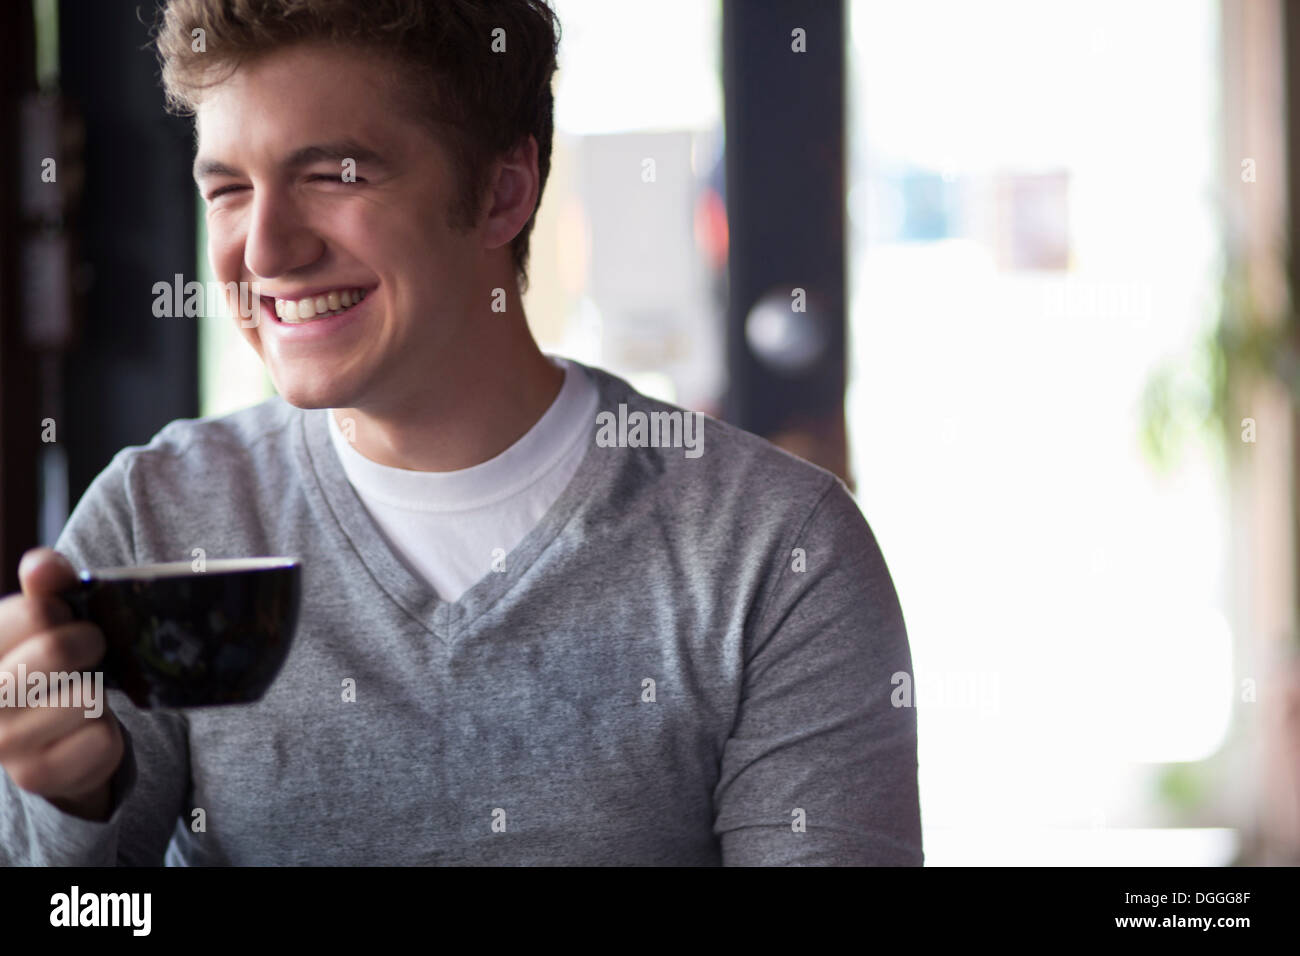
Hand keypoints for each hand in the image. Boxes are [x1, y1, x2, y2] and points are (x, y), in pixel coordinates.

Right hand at [0, 548, 122, 820]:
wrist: (57, 735)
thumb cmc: (51, 664)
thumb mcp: (50, 617)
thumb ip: (49, 585)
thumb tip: (41, 565)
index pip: (36, 612)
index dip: (65, 613)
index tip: (64, 620)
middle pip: (58, 649)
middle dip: (90, 645)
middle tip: (88, 653)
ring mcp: (3, 742)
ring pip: (86, 697)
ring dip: (98, 692)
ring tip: (80, 695)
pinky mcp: (36, 775)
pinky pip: (101, 739)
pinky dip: (107, 732)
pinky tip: (84, 731)